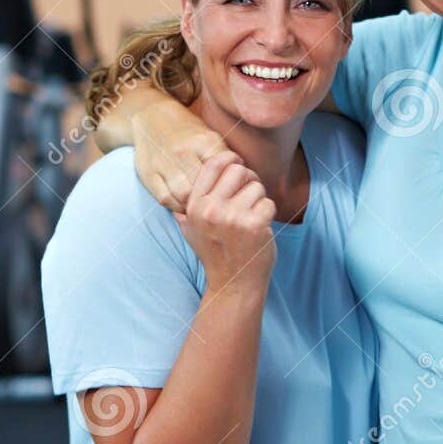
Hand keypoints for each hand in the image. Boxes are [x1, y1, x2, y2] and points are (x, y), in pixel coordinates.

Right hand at [132, 102, 227, 212]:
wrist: (152, 116)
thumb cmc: (188, 132)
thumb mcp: (211, 138)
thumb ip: (226, 158)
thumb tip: (244, 182)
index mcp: (205, 141)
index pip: (225, 172)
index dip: (231, 187)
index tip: (232, 193)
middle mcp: (184, 152)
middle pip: (204, 187)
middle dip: (212, 199)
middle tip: (216, 206)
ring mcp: (164, 163)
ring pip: (184, 196)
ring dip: (194, 206)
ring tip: (200, 207)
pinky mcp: (149, 174)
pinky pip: (165, 199)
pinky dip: (176, 205)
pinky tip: (183, 204)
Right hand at [176, 151, 275, 293]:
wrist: (234, 284)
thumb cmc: (216, 255)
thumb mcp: (192, 231)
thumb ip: (186, 211)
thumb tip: (174, 195)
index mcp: (195, 206)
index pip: (213, 164)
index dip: (230, 159)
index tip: (238, 164)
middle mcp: (210, 210)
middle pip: (238, 170)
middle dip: (248, 180)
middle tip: (249, 196)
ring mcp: (232, 218)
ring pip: (257, 186)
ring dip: (259, 200)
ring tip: (251, 217)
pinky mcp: (253, 226)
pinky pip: (268, 203)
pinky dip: (268, 214)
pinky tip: (260, 228)